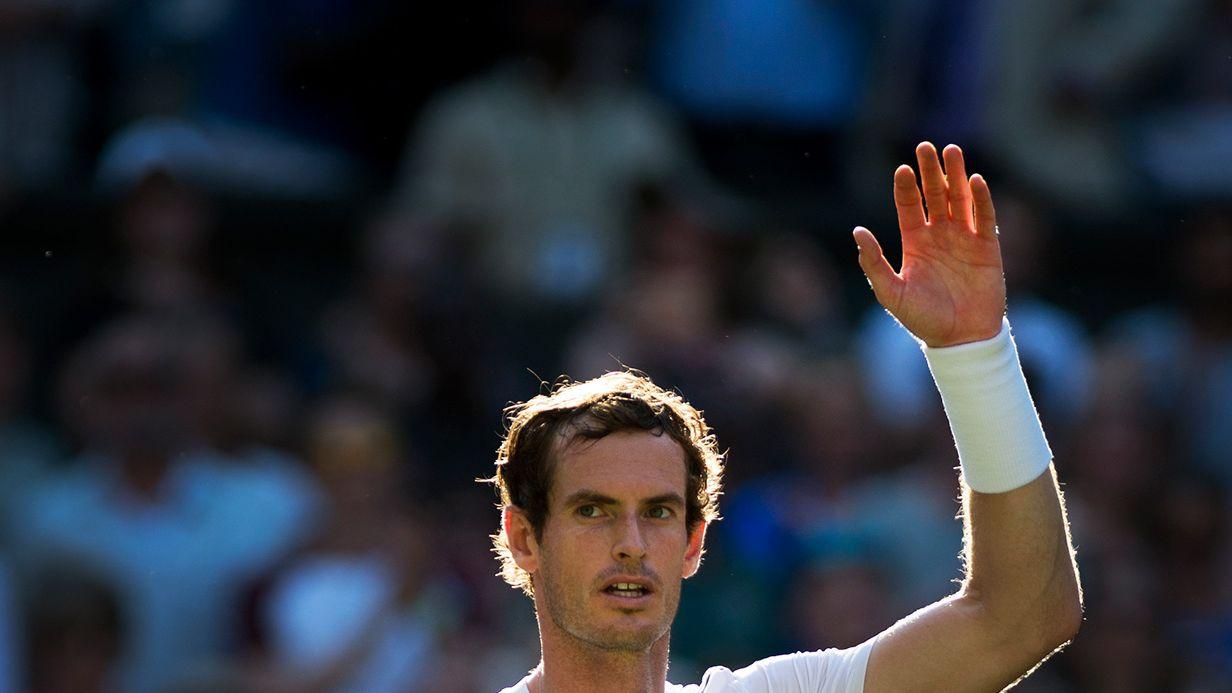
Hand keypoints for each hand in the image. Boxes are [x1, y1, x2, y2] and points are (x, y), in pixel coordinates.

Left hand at [854, 143, 1005, 347]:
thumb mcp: (890, 292)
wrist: (959, 339)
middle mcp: (939, 235)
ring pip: (960, 199)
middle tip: (926, 146)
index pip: (909, 205)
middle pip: (934, 195)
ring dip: (956, 175)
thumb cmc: (922, 319)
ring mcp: (964, 239)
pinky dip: (981, 199)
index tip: (902, 169)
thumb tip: (856, 232)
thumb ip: (873, 263)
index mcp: (915, 242)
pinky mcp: (987, 248)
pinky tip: (976, 180)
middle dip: (930, 171)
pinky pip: (984, 218)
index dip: (906, 187)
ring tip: (951, 151)